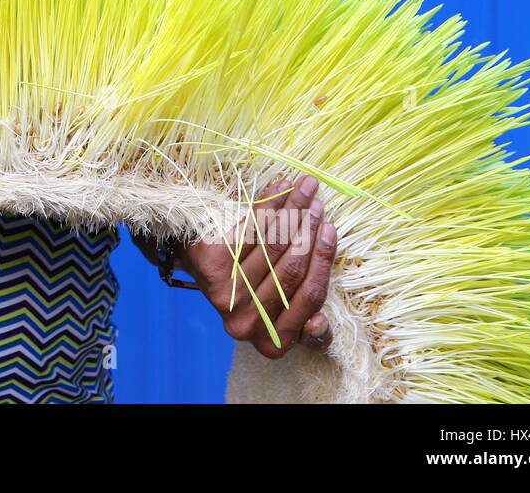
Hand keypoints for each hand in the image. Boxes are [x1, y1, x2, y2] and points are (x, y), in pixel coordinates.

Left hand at [180, 175, 336, 358]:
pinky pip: (248, 229)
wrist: (199, 269)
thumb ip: (306, 324)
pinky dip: (267, 205)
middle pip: (290, 269)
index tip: (331, 231)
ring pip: (271, 245)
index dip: (323, 261)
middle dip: (308, 230)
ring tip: (304, 190)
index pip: (309, 297)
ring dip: (291, 211)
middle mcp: (247, 323)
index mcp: (272, 341)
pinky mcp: (210, 267)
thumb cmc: (252, 289)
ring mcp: (226, 295)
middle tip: (318, 204)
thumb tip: (319, 323)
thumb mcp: (282, 314)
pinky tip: (279, 188)